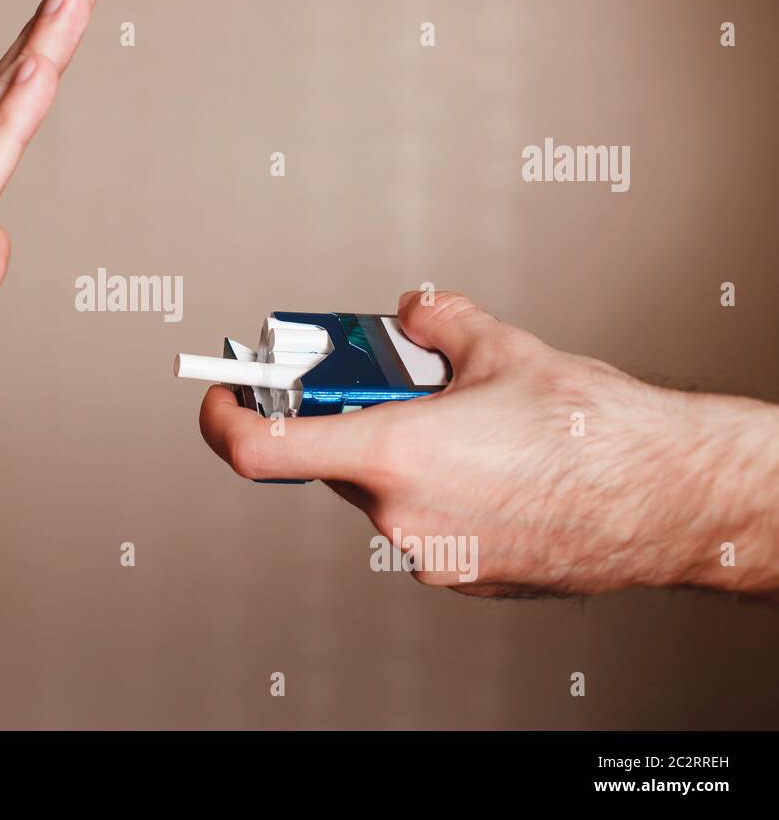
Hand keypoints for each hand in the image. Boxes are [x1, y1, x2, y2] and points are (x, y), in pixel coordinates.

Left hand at [199, 291, 778, 596]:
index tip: (218, 395)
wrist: (670, 500)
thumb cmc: (596, 432)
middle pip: (332, 462)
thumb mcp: (502, 347)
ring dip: (397, 456)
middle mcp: (401, 517)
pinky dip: (431, 491)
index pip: (261, 451)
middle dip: (347, 422)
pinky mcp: (462, 576)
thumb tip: (412, 311)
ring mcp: (430, 557)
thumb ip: (436, 322)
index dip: (223, 420)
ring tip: (455, 422)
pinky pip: (419, 524)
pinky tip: (483, 467)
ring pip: (379, 494)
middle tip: (378, 388)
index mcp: (395, 456)